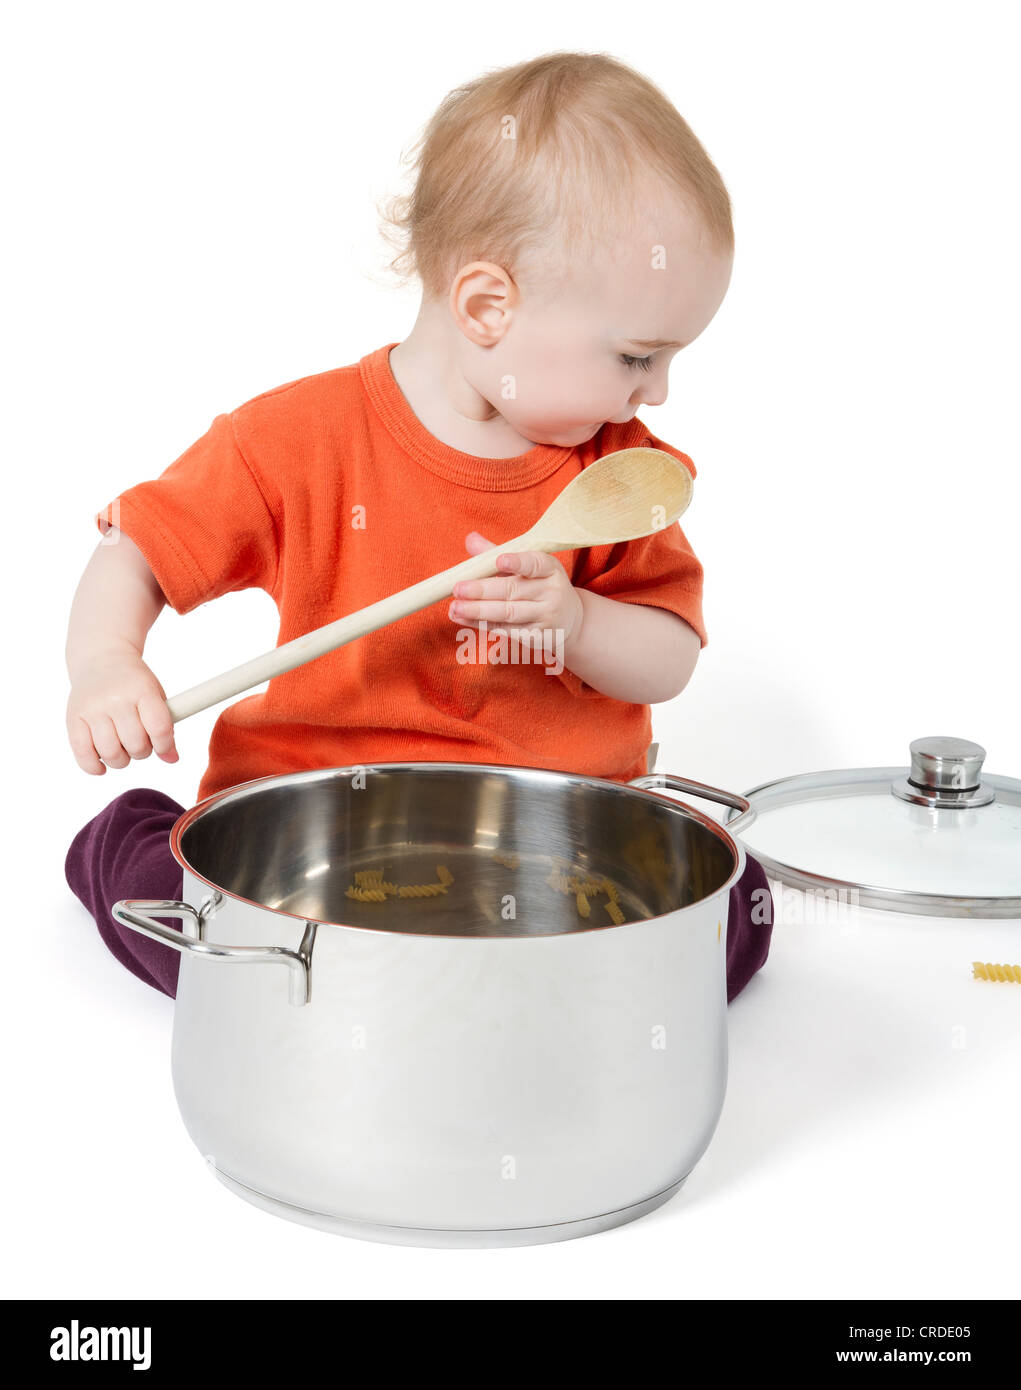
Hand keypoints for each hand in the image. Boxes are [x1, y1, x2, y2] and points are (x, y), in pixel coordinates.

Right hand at [66, 649, 178, 774]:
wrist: (101, 659)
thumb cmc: (134, 684)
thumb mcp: (155, 695)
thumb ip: (165, 727)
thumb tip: (172, 759)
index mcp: (142, 690)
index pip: (159, 727)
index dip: (164, 745)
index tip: (163, 747)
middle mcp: (116, 699)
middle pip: (135, 744)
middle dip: (142, 751)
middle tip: (139, 743)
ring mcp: (92, 709)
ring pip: (110, 753)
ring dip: (121, 760)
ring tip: (122, 749)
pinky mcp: (73, 718)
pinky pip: (83, 754)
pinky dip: (94, 767)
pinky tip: (102, 765)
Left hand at [448, 531, 583, 651]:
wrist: (568, 620)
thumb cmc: (539, 586)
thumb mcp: (526, 567)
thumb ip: (496, 554)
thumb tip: (470, 539)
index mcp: (550, 568)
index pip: (535, 563)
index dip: (517, 562)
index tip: (499, 560)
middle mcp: (551, 592)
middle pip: (513, 590)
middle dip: (483, 590)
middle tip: (457, 588)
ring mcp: (545, 616)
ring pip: (508, 613)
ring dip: (478, 611)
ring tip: (455, 607)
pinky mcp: (536, 636)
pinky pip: (505, 630)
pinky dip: (480, 624)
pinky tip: (461, 618)